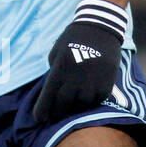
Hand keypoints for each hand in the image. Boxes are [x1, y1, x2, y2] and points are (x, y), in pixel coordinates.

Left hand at [32, 0, 126, 125]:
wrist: (100, 27)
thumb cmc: (73, 38)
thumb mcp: (56, 53)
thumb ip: (54, 73)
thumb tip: (54, 91)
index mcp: (59, 71)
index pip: (48, 99)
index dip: (42, 112)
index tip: (39, 118)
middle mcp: (75, 81)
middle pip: (63, 107)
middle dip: (56, 113)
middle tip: (54, 115)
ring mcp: (92, 84)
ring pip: (80, 106)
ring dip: (74, 107)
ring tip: (72, 104)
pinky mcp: (106, 85)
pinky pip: (96, 101)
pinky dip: (90, 101)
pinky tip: (86, 96)